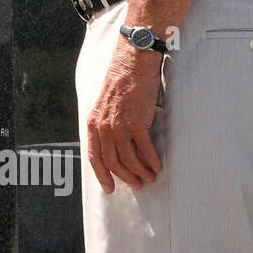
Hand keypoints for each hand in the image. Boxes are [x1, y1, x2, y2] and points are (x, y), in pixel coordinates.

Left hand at [85, 39, 164, 193]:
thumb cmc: (121, 83)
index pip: (94, 157)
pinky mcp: (137, 123)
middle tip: (139, 185)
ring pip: (130, 159)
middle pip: (114, 162)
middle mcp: (104, 127)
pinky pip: (145, 150)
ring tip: (150, 178)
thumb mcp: (105, 105)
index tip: (110, 189)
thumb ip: (105, 124)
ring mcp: (120, 126)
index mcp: (94, 124)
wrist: (132, 63)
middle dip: (126, 178)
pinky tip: (158, 166)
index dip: (102, 175)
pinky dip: (152, 161)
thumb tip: (112, 145)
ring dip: (141, 172)